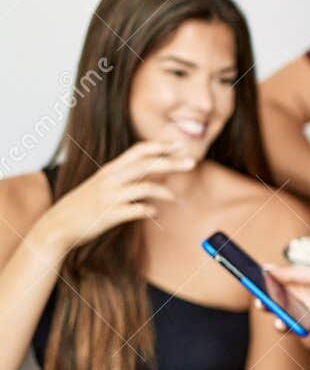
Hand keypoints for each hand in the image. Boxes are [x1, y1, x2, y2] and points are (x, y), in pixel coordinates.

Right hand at [32, 142, 194, 254]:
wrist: (58, 224)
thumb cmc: (83, 204)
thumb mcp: (101, 184)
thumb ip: (123, 177)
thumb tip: (151, 175)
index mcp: (110, 170)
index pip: (138, 151)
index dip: (159, 147)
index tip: (178, 146)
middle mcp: (111, 180)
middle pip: (146, 165)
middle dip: (171, 162)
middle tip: (191, 163)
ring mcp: (111, 197)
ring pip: (145, 188)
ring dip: (164, 192)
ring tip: (175, 198)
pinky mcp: (110, 214)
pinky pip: (138, 210)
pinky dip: (150, 210)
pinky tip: (154, 213)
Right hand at [258, 264, 309, 350]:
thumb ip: (291, 274)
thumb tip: (265, 267)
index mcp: (299, 290)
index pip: (273, 290)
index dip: (261, 289)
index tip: (250, 285)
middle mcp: (302, 307)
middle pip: (275, 309)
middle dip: (266, 307)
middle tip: (262, 304)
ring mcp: (309, 324)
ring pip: (286, 327)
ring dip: (282, 323)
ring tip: (282, 320)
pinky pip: (305, 339)